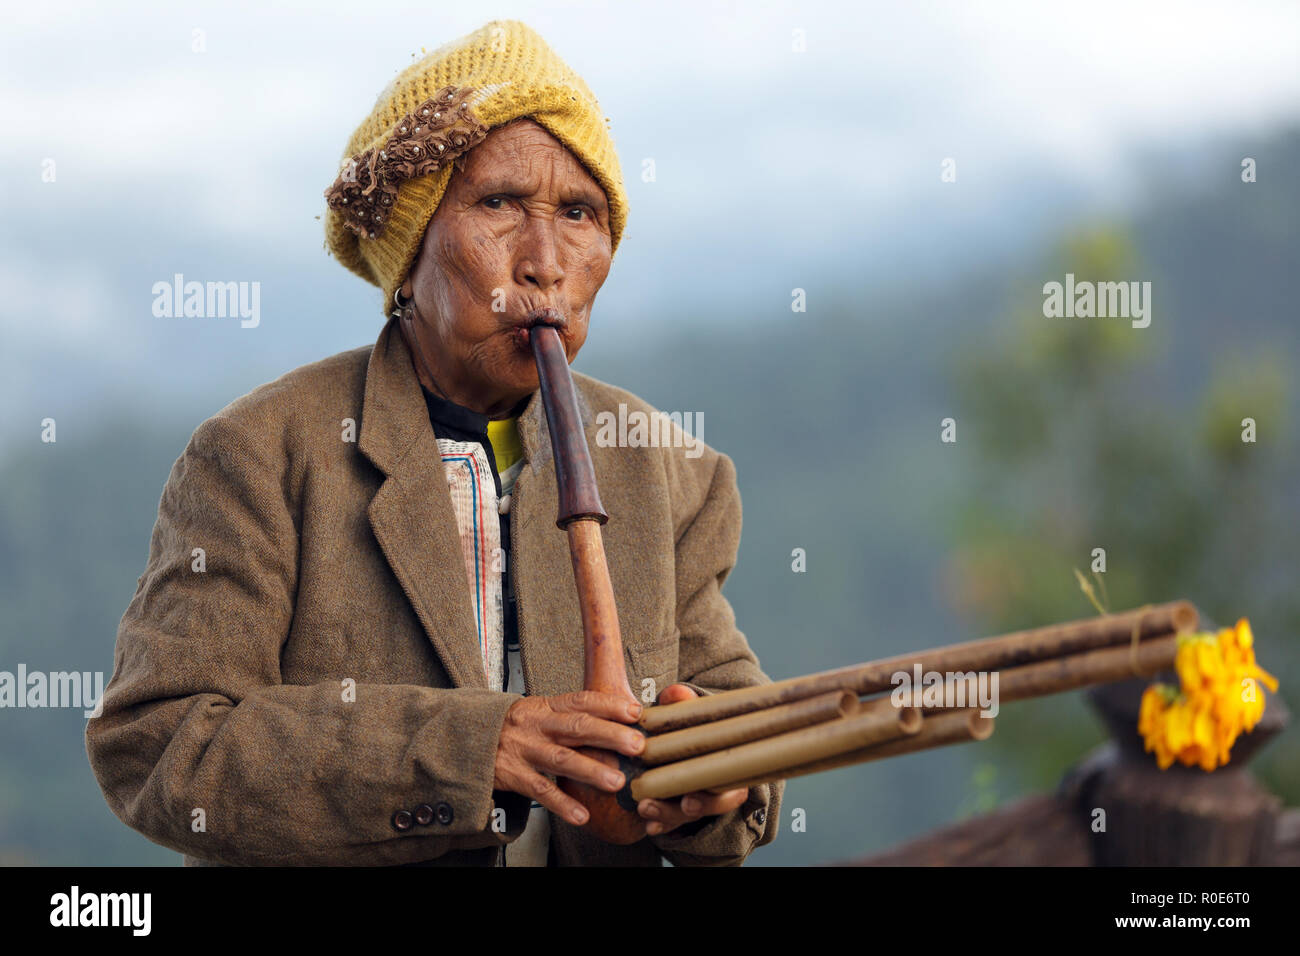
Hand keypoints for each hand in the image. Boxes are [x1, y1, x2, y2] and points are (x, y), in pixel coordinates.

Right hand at [493, 691, 645, 826]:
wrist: (464, 738)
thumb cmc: (512, 727)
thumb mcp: (537, 712)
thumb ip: (569, 716)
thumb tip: (615, 721)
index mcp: (546, 707)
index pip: (582, 701)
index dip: (609, 705)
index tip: (636, 711)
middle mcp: (537, 725)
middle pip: (577, 727)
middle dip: (610, 735)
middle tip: (638, 745)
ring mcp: (524, 750)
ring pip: (561, 759)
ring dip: (591, 771)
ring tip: (618, 782)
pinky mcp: (512, 775)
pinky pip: (540, 791)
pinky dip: (562, 804)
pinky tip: (582, 816)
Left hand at [637, 684, 748, 835]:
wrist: (681, 735)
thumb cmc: (689, 723)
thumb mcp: (688, 712)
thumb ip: (682, 703)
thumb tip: (675, 693)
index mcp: (727, 765)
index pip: (731, 790)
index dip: (714, 798)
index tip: (691, 798)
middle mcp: (716, 787)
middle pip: (711, 806)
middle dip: (693, 808)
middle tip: (676, 805)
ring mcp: (697, 799)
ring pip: (687, 815)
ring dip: (668, 815)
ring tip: (646, 808)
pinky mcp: (679, 808)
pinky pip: (672, 821)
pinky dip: (661, 823)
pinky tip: (649, 825)